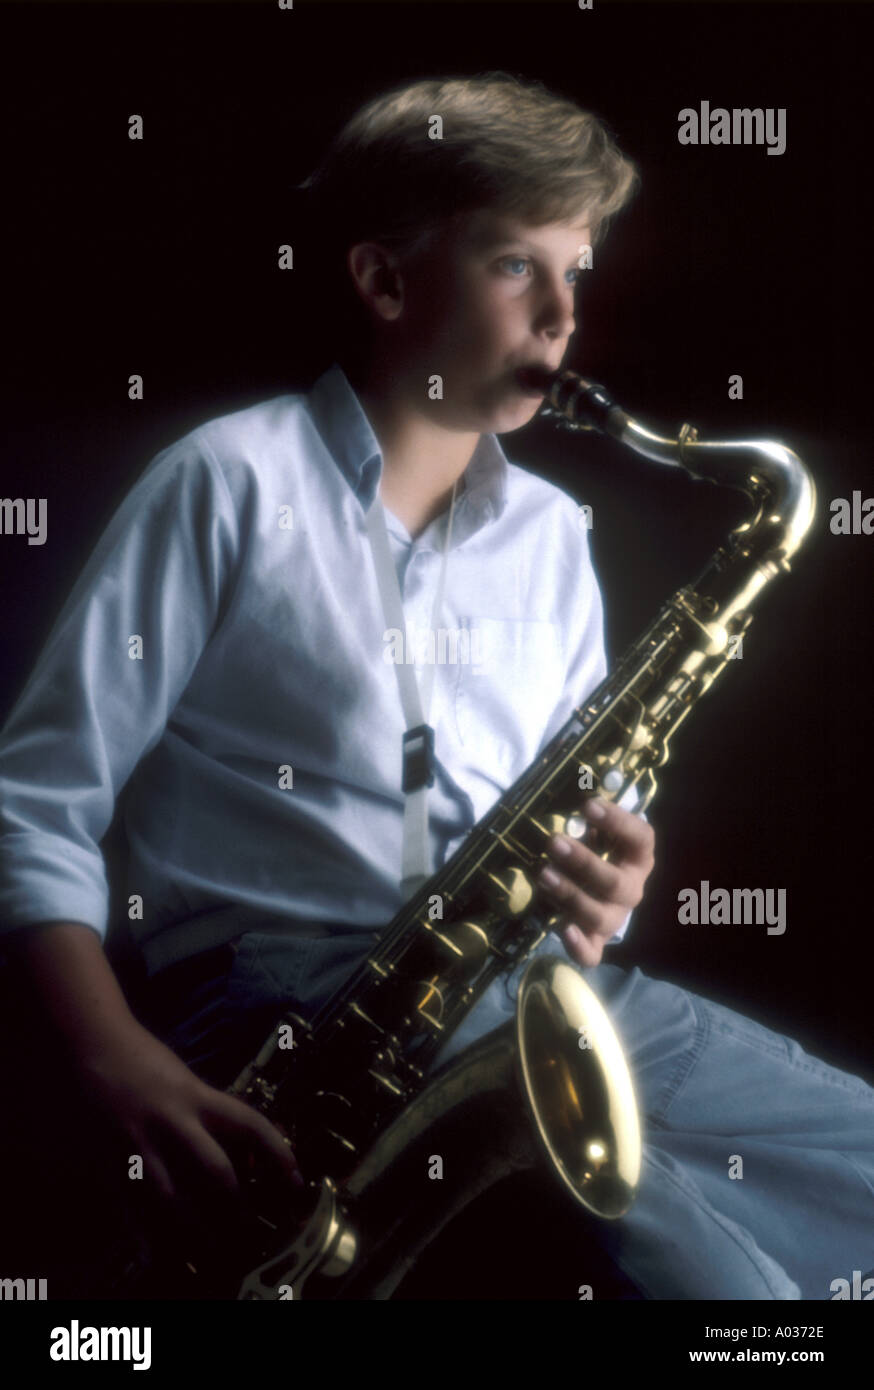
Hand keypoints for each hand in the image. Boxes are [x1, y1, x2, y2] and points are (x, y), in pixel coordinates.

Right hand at [71, 1019, 303, 1253]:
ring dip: (195, 1234)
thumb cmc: (143, 1059)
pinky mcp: (110, 1162)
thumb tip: (245, 1148)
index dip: (278, 1155)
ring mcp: (140, 1145)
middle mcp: (174, 1122)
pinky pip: (131, 1208)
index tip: (296, 1183)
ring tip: (212, 1258)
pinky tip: (159, 1258)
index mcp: (197, 1097)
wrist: (90, 1044)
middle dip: (237, 1210)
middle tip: (251, 1236)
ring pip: (173, 1201)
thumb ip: (210, 1112)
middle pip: (216, 1174)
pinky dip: (146, 1237)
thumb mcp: (186, 1080)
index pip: (250, 1125)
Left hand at [536, 796, 654, 966]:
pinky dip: (579, 947)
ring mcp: (615, 917)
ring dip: (571, 895)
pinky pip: (592, 954)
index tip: (587, 805)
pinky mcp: (595, 940)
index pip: (641, 838)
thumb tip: (575, 804)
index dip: (618, 821)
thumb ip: (592, 822)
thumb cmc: (598, 850)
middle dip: (583, 862)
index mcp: (639, 858)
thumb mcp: (600, 833)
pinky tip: (563, 930)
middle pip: (614, 883)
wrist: (600, 889)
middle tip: (554, 842)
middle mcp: (631, 889)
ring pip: (600, 916)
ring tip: (543, 874)